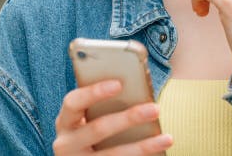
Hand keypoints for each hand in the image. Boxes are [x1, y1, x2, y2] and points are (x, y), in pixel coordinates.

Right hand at [53, 79, 172, 154]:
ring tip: (167, 138)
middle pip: (98, 129)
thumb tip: (136, 87)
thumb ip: (101, 105)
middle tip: (155, 109)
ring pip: (113, 155)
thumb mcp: (87, 117)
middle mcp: (66, 144)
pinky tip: (159, 153)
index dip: (94, 92)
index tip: (119, 83)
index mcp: (64, 121)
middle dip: (128, 118)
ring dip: (142, 147)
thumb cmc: (89, 128)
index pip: (73, 102)